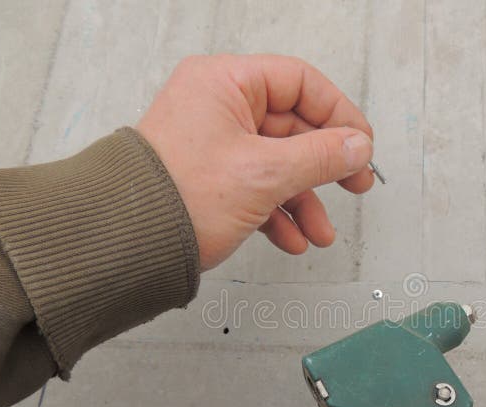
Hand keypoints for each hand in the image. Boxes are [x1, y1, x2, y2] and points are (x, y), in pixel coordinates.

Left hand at [137, 54, 374, 270]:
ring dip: (304, 200)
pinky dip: (277, 213)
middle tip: (356, 186)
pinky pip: (255, 187)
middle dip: (325, 167)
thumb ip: (321, 157)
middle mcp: (217, 107)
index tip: (362, 145)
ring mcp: (213, 144)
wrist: (123, 246)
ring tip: (321, 234)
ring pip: (276, 164)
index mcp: (224, 83)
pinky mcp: (208, 178)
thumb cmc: (177, 197)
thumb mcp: (265, 173)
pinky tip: (293, 239)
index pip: (299, 83)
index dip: (338, 114)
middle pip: (292, 127)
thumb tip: (358, 146)